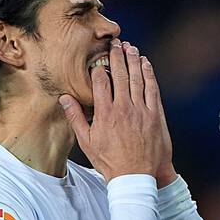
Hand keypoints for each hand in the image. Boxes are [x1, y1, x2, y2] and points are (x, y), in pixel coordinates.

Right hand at [60, 39, 173, 182]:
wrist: (137, 176)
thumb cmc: (110, 161)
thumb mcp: (87, 142)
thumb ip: (76, 118)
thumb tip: (65, 98)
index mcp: (105, 113)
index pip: (101, 82)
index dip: (99, 67)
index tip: (98, 57)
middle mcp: (123, 108)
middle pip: (120, 75)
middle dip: (117, 56)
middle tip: (115, 43)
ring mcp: (141, 110)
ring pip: (137, 78)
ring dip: (133, 60)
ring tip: (130, 47)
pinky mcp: (155, 114)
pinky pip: (152, 89)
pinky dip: (149, 74)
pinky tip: (146, 64)